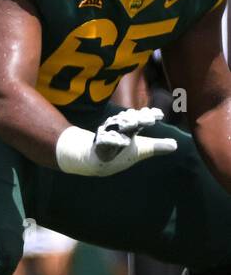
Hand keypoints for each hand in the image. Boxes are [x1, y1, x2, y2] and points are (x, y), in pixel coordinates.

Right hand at [55, 107, 177, 176]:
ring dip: (125, 124)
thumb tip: (176, 145)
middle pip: (128, 120)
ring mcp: (107, 135)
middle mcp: (118, 128)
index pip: (140, 118)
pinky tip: (123, 141)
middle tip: (150, 119)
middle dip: (139, 118)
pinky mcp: (98, 144)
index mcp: (129, 128)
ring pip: (116, 126)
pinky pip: (105, 140)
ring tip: (135, 124)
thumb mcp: (142, 149)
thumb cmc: (121, 152)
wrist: (97, 159)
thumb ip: (157, 146)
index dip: (148, 115)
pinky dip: (113, 140)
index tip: (159, 115)